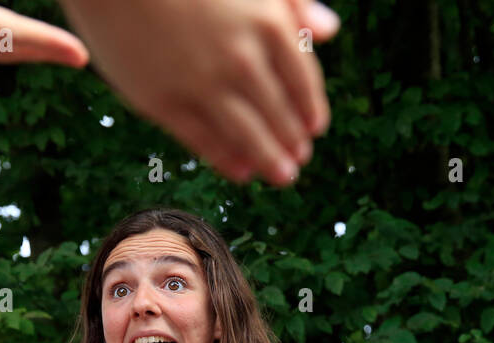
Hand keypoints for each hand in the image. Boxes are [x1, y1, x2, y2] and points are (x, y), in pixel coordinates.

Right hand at [57, 0, 338, 184]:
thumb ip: (291, 3)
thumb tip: (330, 32)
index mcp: (268, 23)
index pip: (302, 80)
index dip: (311, 109)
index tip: (315, 128)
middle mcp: (240, 59)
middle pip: (278, 113)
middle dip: (292, 142)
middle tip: (298, 160)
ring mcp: (201, 85)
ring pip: (247, 135)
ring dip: (268, 159)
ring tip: (281, 175)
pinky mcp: (163, 104)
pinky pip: (203, 141)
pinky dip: (227, 160)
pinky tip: (241, 171)